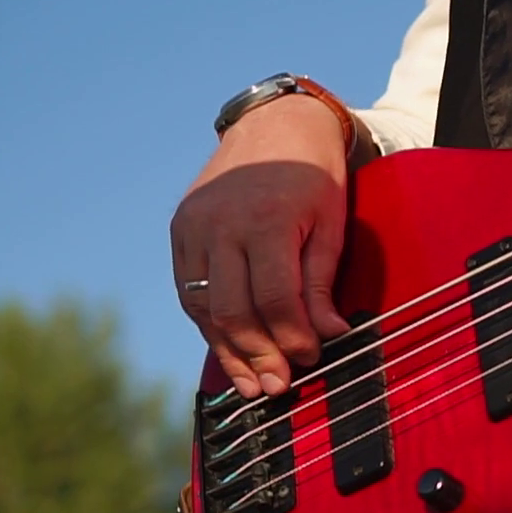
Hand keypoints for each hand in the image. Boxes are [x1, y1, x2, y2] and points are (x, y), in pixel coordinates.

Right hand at [170, 94, 355, 398]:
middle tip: (278, 387)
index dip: (291, 338)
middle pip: (232, 309)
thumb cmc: (313, 175)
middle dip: (257, 355)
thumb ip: (321, 281)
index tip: (309, 361)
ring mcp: (192, 227)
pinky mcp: (179, 231)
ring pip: (203, 306)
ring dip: (228, 350)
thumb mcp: (331, 222)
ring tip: (252, 384)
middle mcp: (220, 225)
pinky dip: (209, 325)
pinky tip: (230, 349)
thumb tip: (328, 335)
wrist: (273, 125)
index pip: (273, 299)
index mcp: (264, 220)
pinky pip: (188, 291)